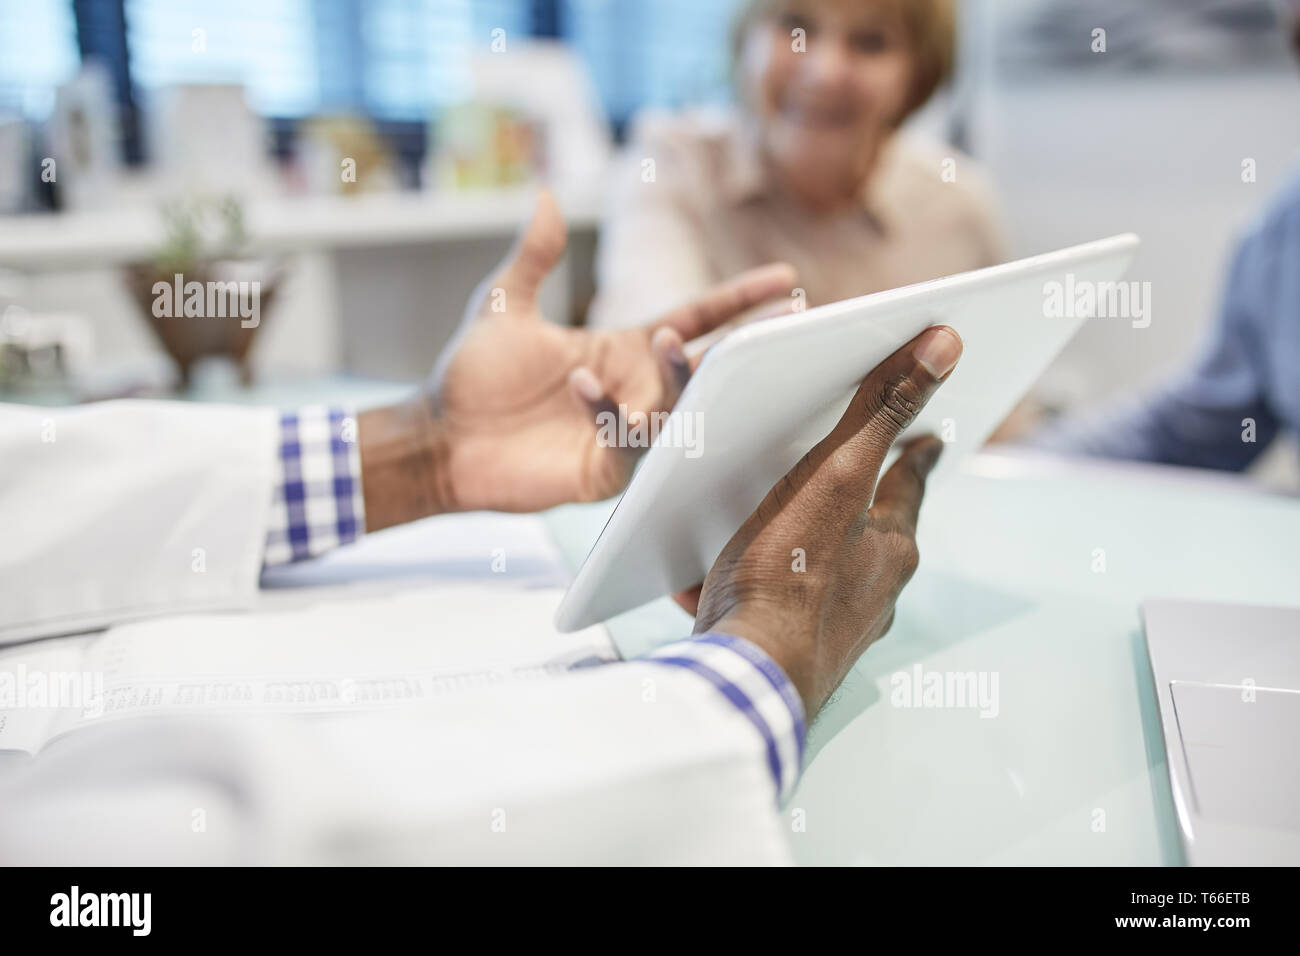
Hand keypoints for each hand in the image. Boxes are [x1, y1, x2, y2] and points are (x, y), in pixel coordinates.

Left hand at [359, 193, 796, 527]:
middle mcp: (635, 389)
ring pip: (680, 406)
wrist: (438, 437)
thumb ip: (533, 256)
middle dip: (747, 344)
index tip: (787, 281)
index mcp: (622, 349)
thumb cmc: (472, 376)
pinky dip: (609, 411)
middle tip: (783, 319)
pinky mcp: (604, 471)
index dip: (740, 301)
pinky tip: (579, 382)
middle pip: (706, 365)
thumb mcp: (505, 305)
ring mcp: (624, 433)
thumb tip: (543, 196)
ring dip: (680, 375)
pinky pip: (628, 442)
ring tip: (667, 342)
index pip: (696, 320)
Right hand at [686, 326, 962, 716]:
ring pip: (823, 572)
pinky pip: (772, 607)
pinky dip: (751, 589)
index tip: (932, 434)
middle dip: (858, 501)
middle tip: (849, 475)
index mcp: (889, 545)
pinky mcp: (790, 652)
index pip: (910, 481)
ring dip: (801, 546)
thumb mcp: (834, 478)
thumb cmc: (790, 576)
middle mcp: (874, 590)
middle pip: (872, 529)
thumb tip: (946, 346)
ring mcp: (834, 627)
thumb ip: (882, 412)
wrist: (746, 678)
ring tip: (771, 526)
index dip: (916, 449)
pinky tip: (713, 585)